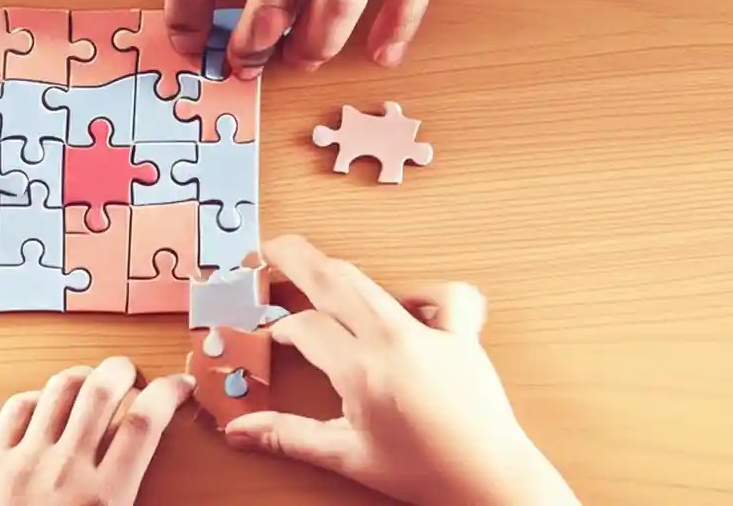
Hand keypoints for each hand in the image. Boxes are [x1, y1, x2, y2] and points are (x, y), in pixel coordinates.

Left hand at [0, 357, 193, 505]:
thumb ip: (127, 499)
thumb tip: (143, 474)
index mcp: (105, 497)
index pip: (145, 423)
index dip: (168, 393)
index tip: (178, 386)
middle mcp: (66, 469)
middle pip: (103, 389)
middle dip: (123, 369)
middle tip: (131, 375)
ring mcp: (25, 459)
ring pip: (60, 388)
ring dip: (83, 375)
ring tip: (92, 383)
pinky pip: (17, 407)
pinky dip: (38, 396)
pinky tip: (47, 407)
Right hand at [222, 236, 577, 505]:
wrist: (492, 481)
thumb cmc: (426, 473)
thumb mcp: (349, 456)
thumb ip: (288, 437)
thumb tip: (240, 431)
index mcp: (362, 370)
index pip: (304, 328)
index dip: (280, 329)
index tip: (270, 336)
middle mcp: (393, 341)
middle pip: (331, 279)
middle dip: (293, 258)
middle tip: (268, 251)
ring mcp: (430, 332)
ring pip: (374, 281)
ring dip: (341, 273)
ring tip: (320, 271)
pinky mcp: (461, 335)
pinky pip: (445, 295)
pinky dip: (424, 292)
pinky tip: (408, 303)